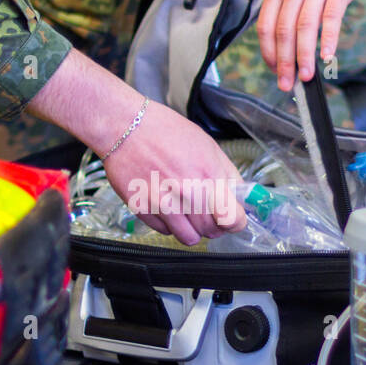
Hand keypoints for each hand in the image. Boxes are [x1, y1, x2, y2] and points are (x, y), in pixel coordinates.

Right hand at [26, 50, 244, 244]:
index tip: (233, 219)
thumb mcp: (207, 145)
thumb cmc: (166, 131)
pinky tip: (166, 206)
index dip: (236, 222)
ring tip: (187, 214)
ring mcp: (163, 204)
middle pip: (211, 231)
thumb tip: (239, 197)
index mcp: (207, 175)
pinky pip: (165, 232)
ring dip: (192, 230)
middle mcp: (186, 193)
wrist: (126, 126)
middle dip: (214, 225)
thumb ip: (226, 174)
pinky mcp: (143, 210)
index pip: (232, 218)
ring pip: (189, 238)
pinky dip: (168, 224)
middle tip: (207, 213)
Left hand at [257, 0, 365, 91]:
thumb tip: (286, 55)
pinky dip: (328, 39)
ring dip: (304, 55)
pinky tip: (327, 56)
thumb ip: (289, 13)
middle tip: (287, 83)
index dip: (269, 53)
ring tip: (306, 76)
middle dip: (284, 61)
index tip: (275, 72)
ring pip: (305, 26)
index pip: (266, 26)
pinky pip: (331, 17)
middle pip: (284, 29)